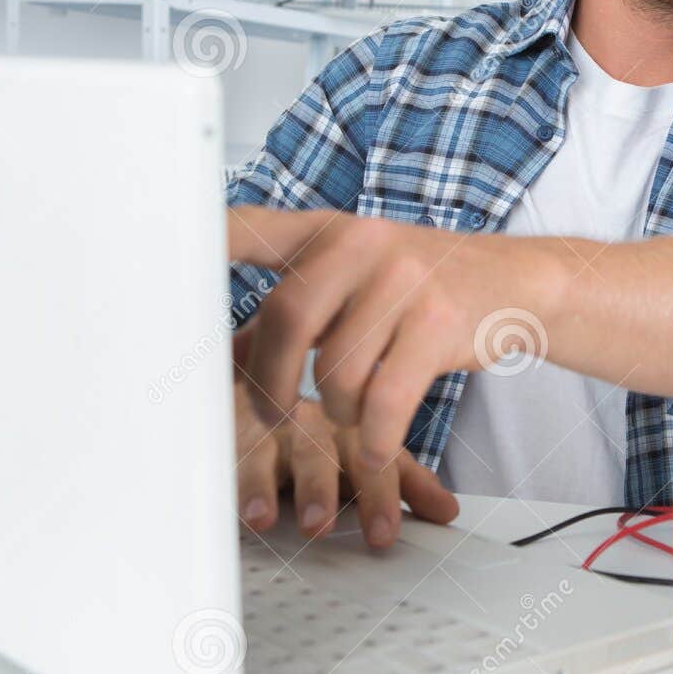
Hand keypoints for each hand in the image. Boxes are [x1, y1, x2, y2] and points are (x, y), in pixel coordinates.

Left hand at [227, 205, 563, 468]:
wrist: (518, 281)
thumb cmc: (425, 286)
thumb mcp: (360, 276)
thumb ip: (297, 305)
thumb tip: (224, 352)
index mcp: (330, 231)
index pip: (250, 228)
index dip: (201, 243)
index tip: (154, 258)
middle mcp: (362, 243)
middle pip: (284, 319)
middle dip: (270, 381)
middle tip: (272, 413)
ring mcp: (403, 280)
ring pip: (334, 372)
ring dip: (339, 412)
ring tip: (356, 411)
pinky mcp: (438, 324)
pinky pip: (384, 400)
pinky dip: (375, 436)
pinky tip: (378, 444)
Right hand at [233, 331, 457, 547]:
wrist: (268, 375)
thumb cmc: (323, 431)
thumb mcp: (366, 454)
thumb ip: (407, 482)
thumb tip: (448, 512)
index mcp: (353, 432)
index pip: (369, 463)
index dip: (377, 499)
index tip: (382, 537)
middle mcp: (314, 426)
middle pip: (320, 453)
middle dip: (321, 489)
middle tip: (321, 527)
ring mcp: (270, 427)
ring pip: (267, 450)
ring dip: (265, 483)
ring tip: (267, 518)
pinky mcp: (232, 427)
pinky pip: (226, 449)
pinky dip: (227, 476)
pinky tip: (230, 504)